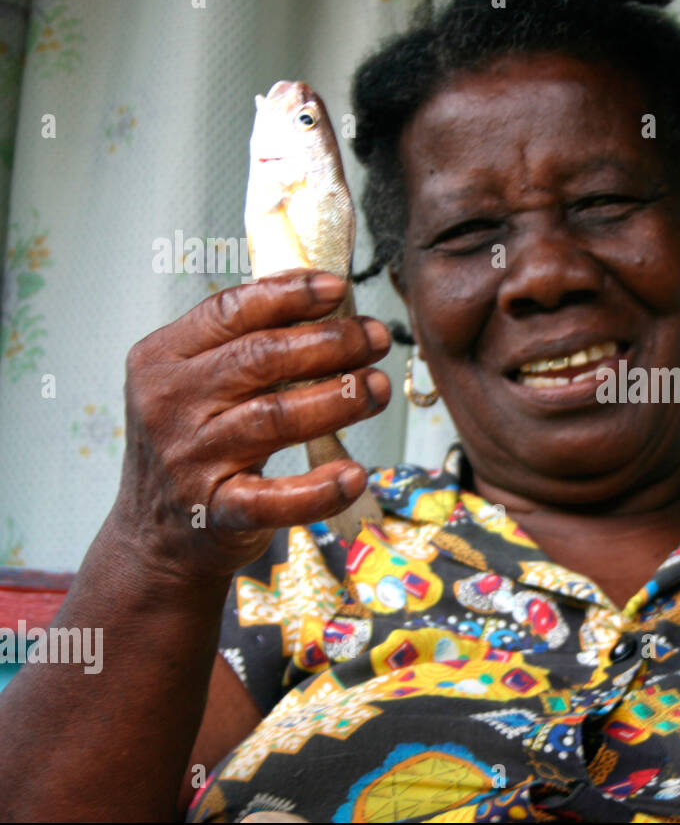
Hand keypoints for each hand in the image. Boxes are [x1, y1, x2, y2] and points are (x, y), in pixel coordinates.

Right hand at [113, 271, 391, 580]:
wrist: (154, 537)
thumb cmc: (194, 445)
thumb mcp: (196, 385)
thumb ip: (244, 344)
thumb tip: (322, 299)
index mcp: (162, 359)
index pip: (230, 311)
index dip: (289, 295)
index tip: (337, 288)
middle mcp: (170, 405)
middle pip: (260, 359)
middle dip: (330, 342)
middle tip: (376, 337)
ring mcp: (190, 459)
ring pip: (275, 418)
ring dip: (339, 399)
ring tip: (379, 387)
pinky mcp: (215, 511)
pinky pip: (274, 499)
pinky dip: (319, 489)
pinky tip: (354, 474)